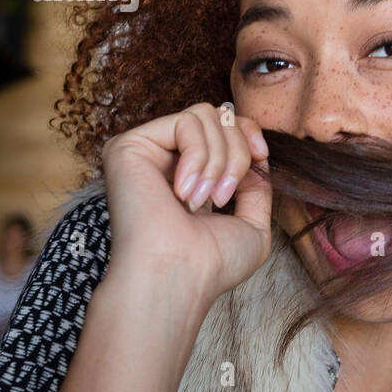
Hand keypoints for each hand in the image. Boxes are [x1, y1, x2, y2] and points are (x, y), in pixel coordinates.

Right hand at [99, 102, 271, 316]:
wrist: (180, 277)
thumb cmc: (212, 264)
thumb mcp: (253, 224)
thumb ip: (257, 187)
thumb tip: (258, 154)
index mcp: (190, 175)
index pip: (224, 126)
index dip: (249, 133)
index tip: (262, 156)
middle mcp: (165, 160)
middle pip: (220, 116)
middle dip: (237, 153)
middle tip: (223, 196)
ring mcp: (146, 151)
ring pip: (206, 115)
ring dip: (220, 159)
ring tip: (204, 200)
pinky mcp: (129, 145)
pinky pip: (186, 121)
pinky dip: (199, 156)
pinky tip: (183, 193)